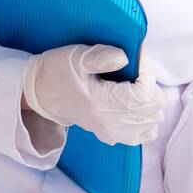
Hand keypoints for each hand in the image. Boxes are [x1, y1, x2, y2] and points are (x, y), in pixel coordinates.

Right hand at [21, 44, 164, 145]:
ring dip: (150, 101)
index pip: (145, 93)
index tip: (138, 58)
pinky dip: (146, 119)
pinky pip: (143, 134)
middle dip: (151, 84)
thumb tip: (126, 58)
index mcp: (103, 103)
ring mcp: (112, 132)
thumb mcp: (76, 57)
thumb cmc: (57, 71)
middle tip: (136, 71)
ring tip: (135, 87)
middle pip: (153, 107)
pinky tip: (135, 106)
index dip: (148, 73)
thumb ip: (102, 56)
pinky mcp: (110, 135)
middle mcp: (110, 122)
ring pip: (153, 120)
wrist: (39, 94)